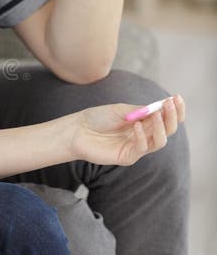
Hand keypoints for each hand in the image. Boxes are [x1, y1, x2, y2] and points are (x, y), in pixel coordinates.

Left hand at [70, 94, 184, 166]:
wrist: (77, 130)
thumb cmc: (98, 118)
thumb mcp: (121, 110)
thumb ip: (140, 111)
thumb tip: (161, 107)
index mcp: (144, 122)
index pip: (166, 118)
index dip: (174, 110)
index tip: (177, 97)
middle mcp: (143, 135)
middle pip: (167, 129)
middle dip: (172, 116)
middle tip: (170, 104)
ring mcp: (136, 147)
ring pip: (160, 141)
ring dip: (162, 127)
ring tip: (158, 115)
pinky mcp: (127, 157)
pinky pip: (142, 148)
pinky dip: (142, 137)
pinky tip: (137, 126)